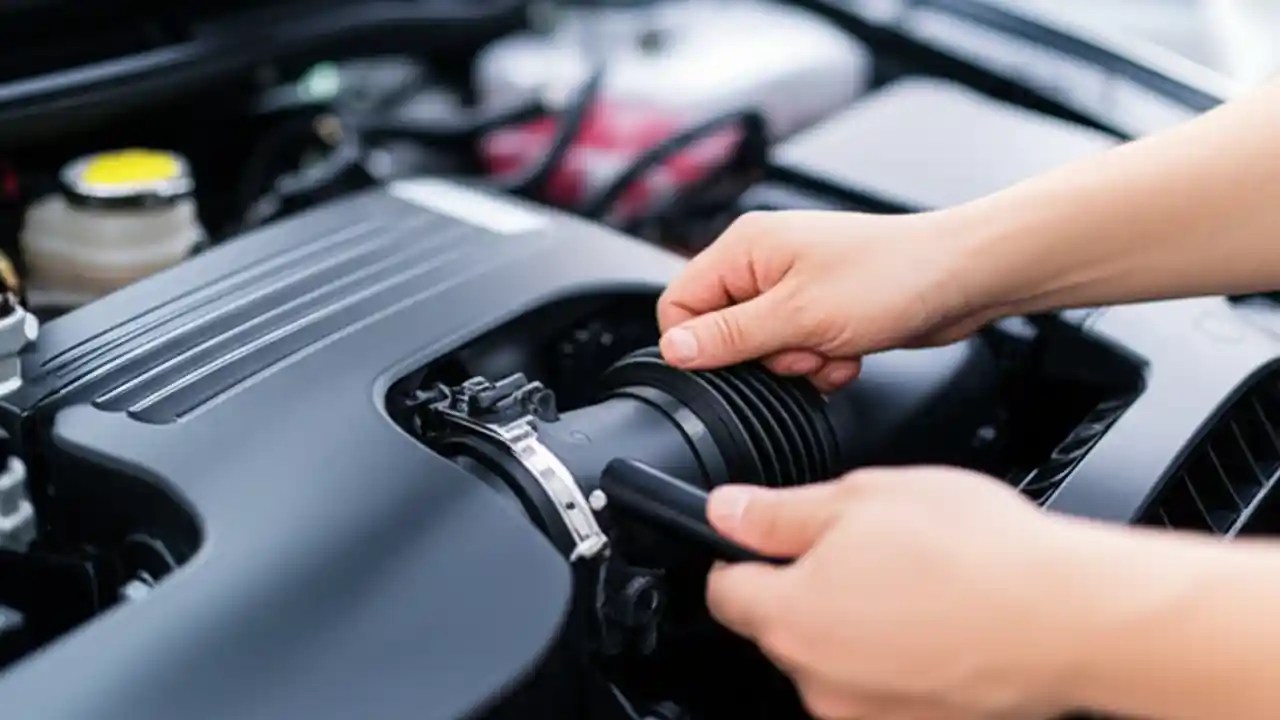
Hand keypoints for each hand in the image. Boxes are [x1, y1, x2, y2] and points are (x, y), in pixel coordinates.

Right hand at [656, 210, 1000, 390]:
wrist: (960, 277)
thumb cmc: (892, 275)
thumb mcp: (798, 315)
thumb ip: (730, 335)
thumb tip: (675, 350)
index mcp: (744, 247)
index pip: (679, 303)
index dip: (700, 342)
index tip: (738, 358)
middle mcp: (763, 262)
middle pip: (722, 332)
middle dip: (763, 356)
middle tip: (802, 347)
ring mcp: (793, 285)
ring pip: (762, 349)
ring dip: (797, 362)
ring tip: (833, 346)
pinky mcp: (820, 308)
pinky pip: (796, 350)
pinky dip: (820, 361)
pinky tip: (848, 351)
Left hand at [702, 468, 1118, 719]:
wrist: (1071, 618)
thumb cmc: (976, 553)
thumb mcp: (861, 497)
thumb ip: (779, 513)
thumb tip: (728, 512)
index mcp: (790, 615)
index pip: (727, 591)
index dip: (743, 557)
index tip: (769, 540)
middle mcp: (817, 678)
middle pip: (782, 626)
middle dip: (810, 586)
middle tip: (870, 548)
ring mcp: (865, 713)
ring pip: (834, 659)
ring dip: (857, 624)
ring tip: (919, 584)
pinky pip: (882, 687)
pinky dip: (898, 659)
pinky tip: (941, 623)